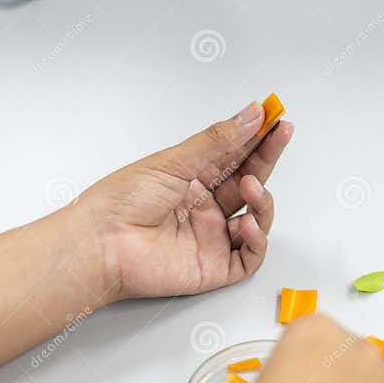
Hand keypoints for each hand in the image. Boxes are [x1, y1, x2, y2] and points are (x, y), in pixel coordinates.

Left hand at [79, 101, 293, 299]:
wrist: (102, 243)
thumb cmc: (122, 202)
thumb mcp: (173, 160)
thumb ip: (218, 141)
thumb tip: (249, 115)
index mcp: (191, 181)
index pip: (234, 156)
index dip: (256, 138)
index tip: (274, 117)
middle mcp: (204, 208)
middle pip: (249, 182)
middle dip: (267, 157)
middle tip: (280, 134)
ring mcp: (211, 237)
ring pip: (256, 219)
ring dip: (262, 200)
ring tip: (252, 187)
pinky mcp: (214, 267)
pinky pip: (249, 256)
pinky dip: (256, 240)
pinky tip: (247, 223)